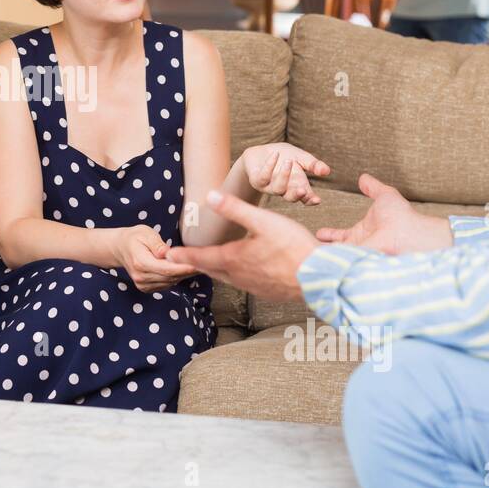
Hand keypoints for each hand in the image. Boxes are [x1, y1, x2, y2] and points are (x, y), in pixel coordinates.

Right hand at [109, 225, 198, 291]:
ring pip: (171, 282)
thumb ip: (156, 243)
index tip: (199, 264)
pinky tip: (185, 269)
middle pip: (171, 277)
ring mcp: (143, 285)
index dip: (184, 268)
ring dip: (184, 274)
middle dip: (188, 271)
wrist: (120, 248)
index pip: (167, 269)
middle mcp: (141, 277)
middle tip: (205, 263)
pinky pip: (167, 284)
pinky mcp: (147, 288)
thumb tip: (167, 253)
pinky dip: (177, 277)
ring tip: (198, 265)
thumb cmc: (134, 238)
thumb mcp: (145, 233)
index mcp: (140, 262)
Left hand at [166, 190, 316, 301]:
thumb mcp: (263, 221)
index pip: (201, 256)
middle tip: (181, 261)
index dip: (183, 254)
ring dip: (214, 271)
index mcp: (234, 258)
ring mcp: (253, 287)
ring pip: (226, 278)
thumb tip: (210, 195)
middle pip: (211, 269)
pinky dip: (234, 277)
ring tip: (207, 265)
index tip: (168, 255)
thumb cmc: (293, 247)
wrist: (320, 277)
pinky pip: (243, 285)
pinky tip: (241, 274)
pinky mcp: (267, 292)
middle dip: (195, 263)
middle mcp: (239, 276)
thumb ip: (235, 208)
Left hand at [242, 144, 329, 204]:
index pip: (305, 197)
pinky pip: (263, 177)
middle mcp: (284, 189)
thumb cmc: (284, 156)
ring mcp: (269, 187)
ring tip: (289, 161)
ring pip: (277, 189)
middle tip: (302, 189)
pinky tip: (275, 155)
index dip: (311, 200)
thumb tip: (327, 171)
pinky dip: (269, 165)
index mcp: (297, 186)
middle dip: (297, 195)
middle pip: (291, 198)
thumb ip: (313, 165)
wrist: (262, 151)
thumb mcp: (301, 157)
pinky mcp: (256, 181)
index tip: (317, 200)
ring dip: (284, 176)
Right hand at [315, 173, 452, 254]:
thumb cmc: (400, 215)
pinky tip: (307, 260)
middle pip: (334, 248)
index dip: (330, 233)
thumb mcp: (384, 195)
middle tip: (305, 247)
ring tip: (299, 256)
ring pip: (332, 256)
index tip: (319, 232)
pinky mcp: (352, 261)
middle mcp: (358, 245)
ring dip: (318, 255)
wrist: (405, 232)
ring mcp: (354, 254)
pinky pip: (333, 262)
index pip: (341, 235)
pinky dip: (321, 262)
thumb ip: (372, 187)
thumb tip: (363, 177)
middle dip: (319, 248)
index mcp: (363, 232)